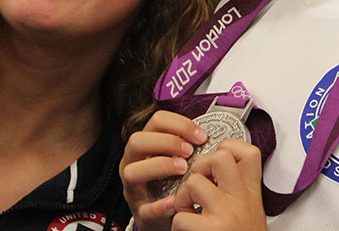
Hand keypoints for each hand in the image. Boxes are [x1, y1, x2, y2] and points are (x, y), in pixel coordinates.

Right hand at [120, 110, 207, 230]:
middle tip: (190, 151)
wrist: (166, 216)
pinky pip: (145, 208)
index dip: (179, 124)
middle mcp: (133, 163)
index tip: (200, 135)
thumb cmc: (171, 182)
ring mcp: (133, 188)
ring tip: (183, 169)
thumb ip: (185, 145)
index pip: (156, 122)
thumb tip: (206, 136)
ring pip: (132, 172)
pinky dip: (160, 205)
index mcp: (145, 145)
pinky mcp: (140, 213)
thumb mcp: (174, 158)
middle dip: (166, 142)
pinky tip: (175, 201)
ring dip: (160, 166)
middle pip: (137, 141)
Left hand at [171, 139, 266, 230]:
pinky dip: (178, 226)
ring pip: (194, 183)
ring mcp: (227, 215)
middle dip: (201, 166)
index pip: (250, 153)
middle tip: (197, 186)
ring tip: (189, 214)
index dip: (229, 147)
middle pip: (221, 156)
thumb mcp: (250, 214)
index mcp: (252, 196)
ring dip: (183, 198)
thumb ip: (237, 192)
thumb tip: (215, 167)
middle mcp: (243, 202)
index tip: (218, 158)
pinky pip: (181, 217)